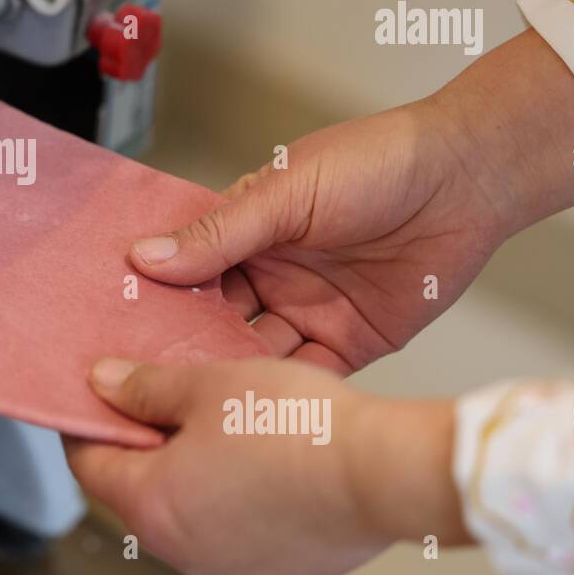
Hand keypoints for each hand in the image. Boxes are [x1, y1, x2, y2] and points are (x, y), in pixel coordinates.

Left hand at [65, 356, 465, 574]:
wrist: (383, 474)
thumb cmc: (296, 430)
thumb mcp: (206, 385)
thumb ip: (145, 387)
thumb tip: (104, 384)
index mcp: (151, 505)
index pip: (89, 464)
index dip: (88, 422)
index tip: (96, 396)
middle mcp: (182, 549)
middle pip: (138, 489)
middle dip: (144, 442)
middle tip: (162, 396)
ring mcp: (230, 566)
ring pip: (189, 508)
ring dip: (192, 468)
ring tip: (219, 420)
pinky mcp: (275, 571)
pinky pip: (235, 527)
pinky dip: (234, 494)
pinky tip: (260, 457)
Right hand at [129, 29, 573, 372]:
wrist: (467, 180)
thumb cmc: (375, 164)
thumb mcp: (285, 193)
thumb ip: (219, 233)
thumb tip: (143, 257)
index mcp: (243, 231)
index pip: (181, 268)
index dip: (147, 294)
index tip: (106, 322)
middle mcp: (267, 275)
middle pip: (207, 320)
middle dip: (175, 344)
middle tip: (132, 376)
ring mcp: (304, 311)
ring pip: (248, 354)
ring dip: (222, 375)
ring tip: (181, 402)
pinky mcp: (345, 344)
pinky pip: (302, 377)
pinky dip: (277, 394)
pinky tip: (247, 410)